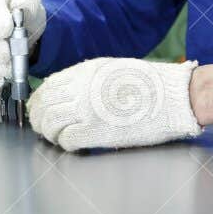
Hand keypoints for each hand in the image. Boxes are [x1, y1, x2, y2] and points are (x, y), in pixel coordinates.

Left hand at [28, 58, 201, 150]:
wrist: (174, 98)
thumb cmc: (152, 84)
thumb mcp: (114, 69)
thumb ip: (89, 78)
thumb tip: (70, 91)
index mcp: (86, 71)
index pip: (48, 86)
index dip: (39, 100)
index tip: (39, 108)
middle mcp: (81, 89)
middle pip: (44, 105)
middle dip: (38, 118)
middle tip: (41, 126)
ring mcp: (87, 111)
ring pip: (50, 124)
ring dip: (49, 132)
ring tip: (56, 137)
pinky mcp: (96, 132)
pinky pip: (67, 140)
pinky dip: (65, 143)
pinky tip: (72, 144)